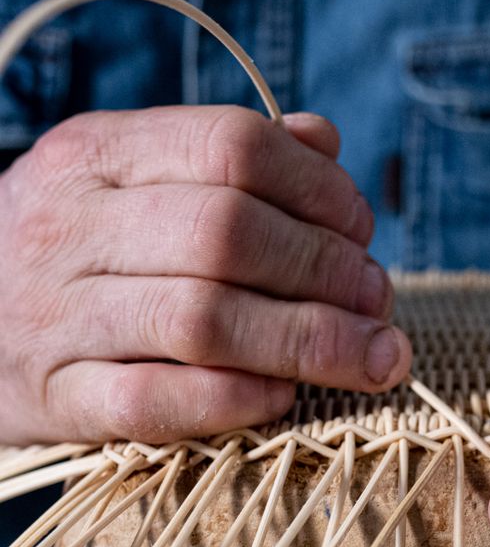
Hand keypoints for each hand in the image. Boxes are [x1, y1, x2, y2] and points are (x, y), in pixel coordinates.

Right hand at [0, 106, 410, 443]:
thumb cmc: (74, 246)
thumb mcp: (125, 176)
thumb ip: (222, 156)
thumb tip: (326, 144)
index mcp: (97, 153)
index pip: (231, 146)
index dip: (318, 189)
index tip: (360, 229)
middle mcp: (70, 226)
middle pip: (227, 234)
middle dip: (326, 270)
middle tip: (379, 299)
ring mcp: (55, 315)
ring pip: (201, 320)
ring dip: (308, 339)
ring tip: (372, 354)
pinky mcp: (53, 397)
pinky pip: (152, 402)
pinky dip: (233, 399)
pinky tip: (284, 397)